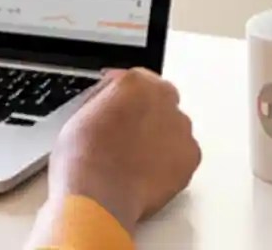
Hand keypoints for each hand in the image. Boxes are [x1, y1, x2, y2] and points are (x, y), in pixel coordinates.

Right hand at [45, 68, 200, 234]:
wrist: (99, 193)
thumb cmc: (84, 157)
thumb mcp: (80, 113)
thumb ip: (104, 100)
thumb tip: (110, 105)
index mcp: (135, 82)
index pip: (135, 79)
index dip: (122, 96)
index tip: (117, 106)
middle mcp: (164, 99)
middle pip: (159, 100)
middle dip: (146, 114)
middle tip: (126, 134)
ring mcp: (181, 128)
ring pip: (172, 127)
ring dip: (159, 137)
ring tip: (133, 158)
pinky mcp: (191, 157)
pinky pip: (182, 153)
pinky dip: (169, 161)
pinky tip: (146, 171)